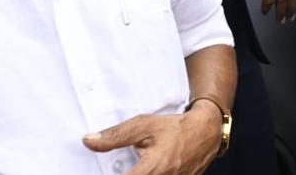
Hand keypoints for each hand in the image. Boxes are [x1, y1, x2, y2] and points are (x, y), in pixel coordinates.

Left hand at [83, 103, 220, 174]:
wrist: (206, 132)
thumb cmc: (176, 128)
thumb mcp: (144, 126)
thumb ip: (116, 136)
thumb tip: (89, 141)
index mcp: (154, 168)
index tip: (97, 172)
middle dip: (128, 172)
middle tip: (128, 164)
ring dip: (139, 173)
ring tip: (138, 166)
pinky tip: (146, 169)